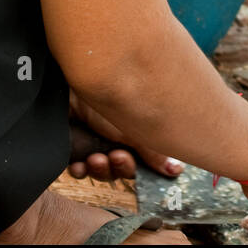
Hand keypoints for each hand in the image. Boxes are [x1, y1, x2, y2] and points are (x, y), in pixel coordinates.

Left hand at [67, 90, 182, 179]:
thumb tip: (176, 171)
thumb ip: (153, 150)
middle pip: (125, 168)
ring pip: (103, 171)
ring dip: (101, 171)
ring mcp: (96, 142)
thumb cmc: (105, 89)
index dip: (143, 169)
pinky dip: (81, 170)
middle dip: (121, 167)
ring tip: (95, 159)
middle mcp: (120, 137)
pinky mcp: (75, 145)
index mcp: (139, 131)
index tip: (137, 166)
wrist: (71, 77)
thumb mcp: (134, 122)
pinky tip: (79, 164)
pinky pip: (81, 169)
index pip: (147, 159)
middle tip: (116, 156)